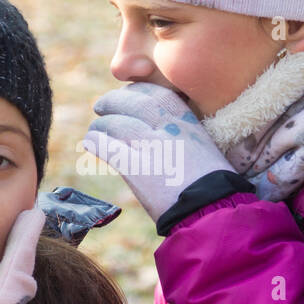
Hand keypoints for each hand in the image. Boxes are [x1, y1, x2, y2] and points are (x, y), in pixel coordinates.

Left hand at [81, 83, 233, 223]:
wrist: (213, 211)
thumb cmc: (212, 187)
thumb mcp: (205, 150)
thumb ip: (183, 138)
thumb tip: (159, 134)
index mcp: (188, 122)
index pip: (157, 93)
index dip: (136, 92)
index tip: (126, 95)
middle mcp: (170, 129)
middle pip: (133, 103)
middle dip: (114, 101)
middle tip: (101, 106)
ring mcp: (152, 148)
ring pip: (117, 124)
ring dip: (100, 125)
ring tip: (94, 130)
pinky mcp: (137, 169)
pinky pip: (108, 147)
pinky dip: (96, 142)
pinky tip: (90, 143)